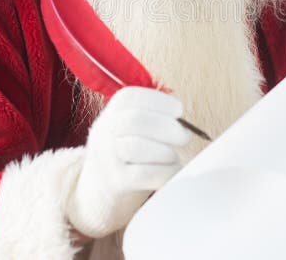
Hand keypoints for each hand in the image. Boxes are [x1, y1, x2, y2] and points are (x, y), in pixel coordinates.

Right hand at [66, 86, 190, 237]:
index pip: (131, 98)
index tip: (179, 110)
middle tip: (184, 137)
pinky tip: (172, 170)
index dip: (159, 101)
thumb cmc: (129, 151)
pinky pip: (143, 174)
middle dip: (167, 127)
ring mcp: (106, 158)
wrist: (101, 188)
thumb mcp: (132, 128)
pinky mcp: (115, 182)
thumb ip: (153, 118)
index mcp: (111, 112)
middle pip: (135, 120)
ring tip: (173, 157)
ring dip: (166, 151)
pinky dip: (165, 171)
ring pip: (137, 147)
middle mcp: (104, 132)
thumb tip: (184, 124)